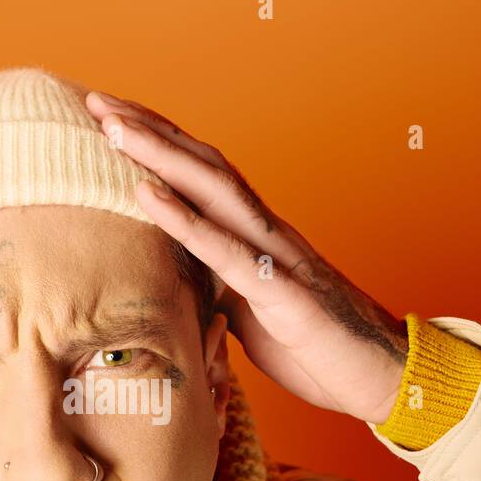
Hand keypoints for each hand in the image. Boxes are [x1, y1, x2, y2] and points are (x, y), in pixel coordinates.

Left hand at [84, 91, 407, 424]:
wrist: (385, 378)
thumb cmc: (317, 348)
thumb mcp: (251, 313)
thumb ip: (217, 285)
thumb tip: (175, 276)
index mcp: (256, 238)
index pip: (202, 176)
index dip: (158, 143)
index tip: (110, 118)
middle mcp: (266, 234)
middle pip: (203, 166)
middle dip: (148, 131)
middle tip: (95, 102)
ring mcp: (277, 260)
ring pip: (213, 191)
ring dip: (160, 156)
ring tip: (112, 128)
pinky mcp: (285, 296)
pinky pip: (227, 252)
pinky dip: (184, 219)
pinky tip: (147, 193)